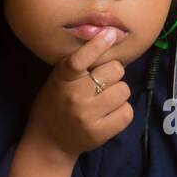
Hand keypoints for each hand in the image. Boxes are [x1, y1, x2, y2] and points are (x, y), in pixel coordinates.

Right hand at [26, 26, 132, 158]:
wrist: (48, 143)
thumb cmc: (55, 104)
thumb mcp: (58, 80)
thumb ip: (77, 65)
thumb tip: (109, 39)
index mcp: (62, 79)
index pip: (79, 60)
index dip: (97, 45)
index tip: (111, 34)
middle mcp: (74, 97)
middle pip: (114, 71)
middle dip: (113, 73)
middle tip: (104, 82)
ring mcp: (88, 116)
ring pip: (124, 90)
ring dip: (119, 92)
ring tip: (106, 99)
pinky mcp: (100, 132)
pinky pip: (127, 112)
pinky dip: (123, 110)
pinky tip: (111, 113)